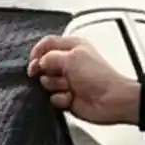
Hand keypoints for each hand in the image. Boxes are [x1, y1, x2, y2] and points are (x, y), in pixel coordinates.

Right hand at [27, 35, 141, 125]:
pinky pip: (52, 97)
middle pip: (43, 65)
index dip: (37, 52)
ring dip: (56, 86)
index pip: (47, 44)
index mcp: (72, 47)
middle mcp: (69, 63)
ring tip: (69, 87)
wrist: (110, 100)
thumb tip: (38, 63)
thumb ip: (50, 57)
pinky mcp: (66, 96)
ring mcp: (67, 80)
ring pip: (46, 83)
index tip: (34, 61)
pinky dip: (60, 99)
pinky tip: (71, 97)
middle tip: (54, 74)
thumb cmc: (99, 77)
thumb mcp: (72, 58)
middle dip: (46, 72)